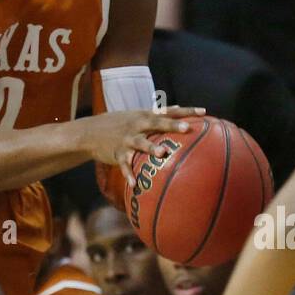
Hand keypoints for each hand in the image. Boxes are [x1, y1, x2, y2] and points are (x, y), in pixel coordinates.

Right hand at [86, 106, 204, 185]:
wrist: (90, 132)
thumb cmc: (119, 124)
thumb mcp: (136, 115)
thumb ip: (157, 115)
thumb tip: (179, 109)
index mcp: (145, 116)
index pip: (169, 111)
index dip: (186, 111)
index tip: (203, 112)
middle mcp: (137, 125)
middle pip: (157, 124)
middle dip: (172, 126)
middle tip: (187, 128)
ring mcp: (127, 140)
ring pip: (141, 143)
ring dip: (151, 148)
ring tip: (162, 153)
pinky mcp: (117, 154)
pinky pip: (124, 165)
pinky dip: (129, 174)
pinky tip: (135, 184)